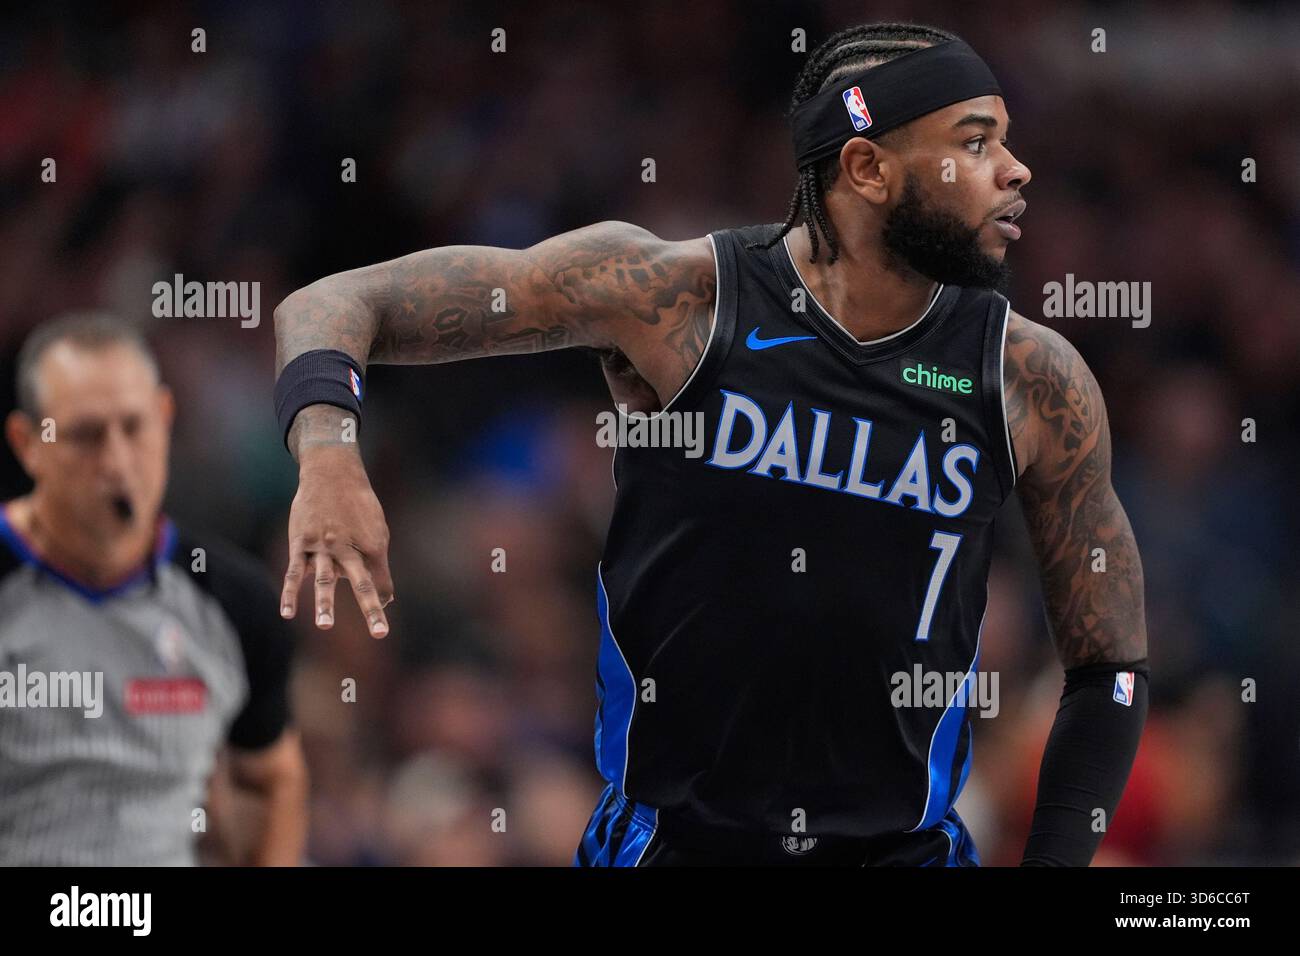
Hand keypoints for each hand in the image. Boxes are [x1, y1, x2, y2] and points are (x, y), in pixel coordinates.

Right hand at [280, 445, 394, 636]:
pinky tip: (287, 613)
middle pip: (363, 583)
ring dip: (325, 603)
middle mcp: (350, 547)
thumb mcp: (377, 530)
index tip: (384, 606)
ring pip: (325, 578)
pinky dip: (290, 593)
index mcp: (374, 544)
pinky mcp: (301, 543)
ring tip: (325, 626)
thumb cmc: (359, 507)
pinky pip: (295, 572)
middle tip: (380, 633)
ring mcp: (324, 545)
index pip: (381, 580)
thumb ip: (378, 564)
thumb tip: (385, 598)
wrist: (331, 474)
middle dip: (372, 608)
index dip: (382, 596)